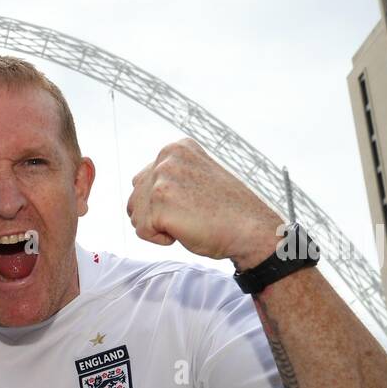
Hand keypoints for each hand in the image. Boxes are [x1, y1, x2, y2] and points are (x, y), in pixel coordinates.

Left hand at [126, 138, 283, 268]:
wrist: (251, 230)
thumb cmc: (224, 211)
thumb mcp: (193, 178)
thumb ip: (167, 175)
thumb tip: (136, 182)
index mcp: (176, 148)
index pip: (143, 182)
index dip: (164, 204)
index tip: (193, 203)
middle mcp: (167, 156)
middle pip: (135, 199)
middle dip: (157, 216)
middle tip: (192, 214)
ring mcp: (163, 176)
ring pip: (136, 215)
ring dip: (158, 227)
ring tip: (188, 220)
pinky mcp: (161, 201)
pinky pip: (142, 232)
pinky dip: (161, 239)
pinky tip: (186, 229)